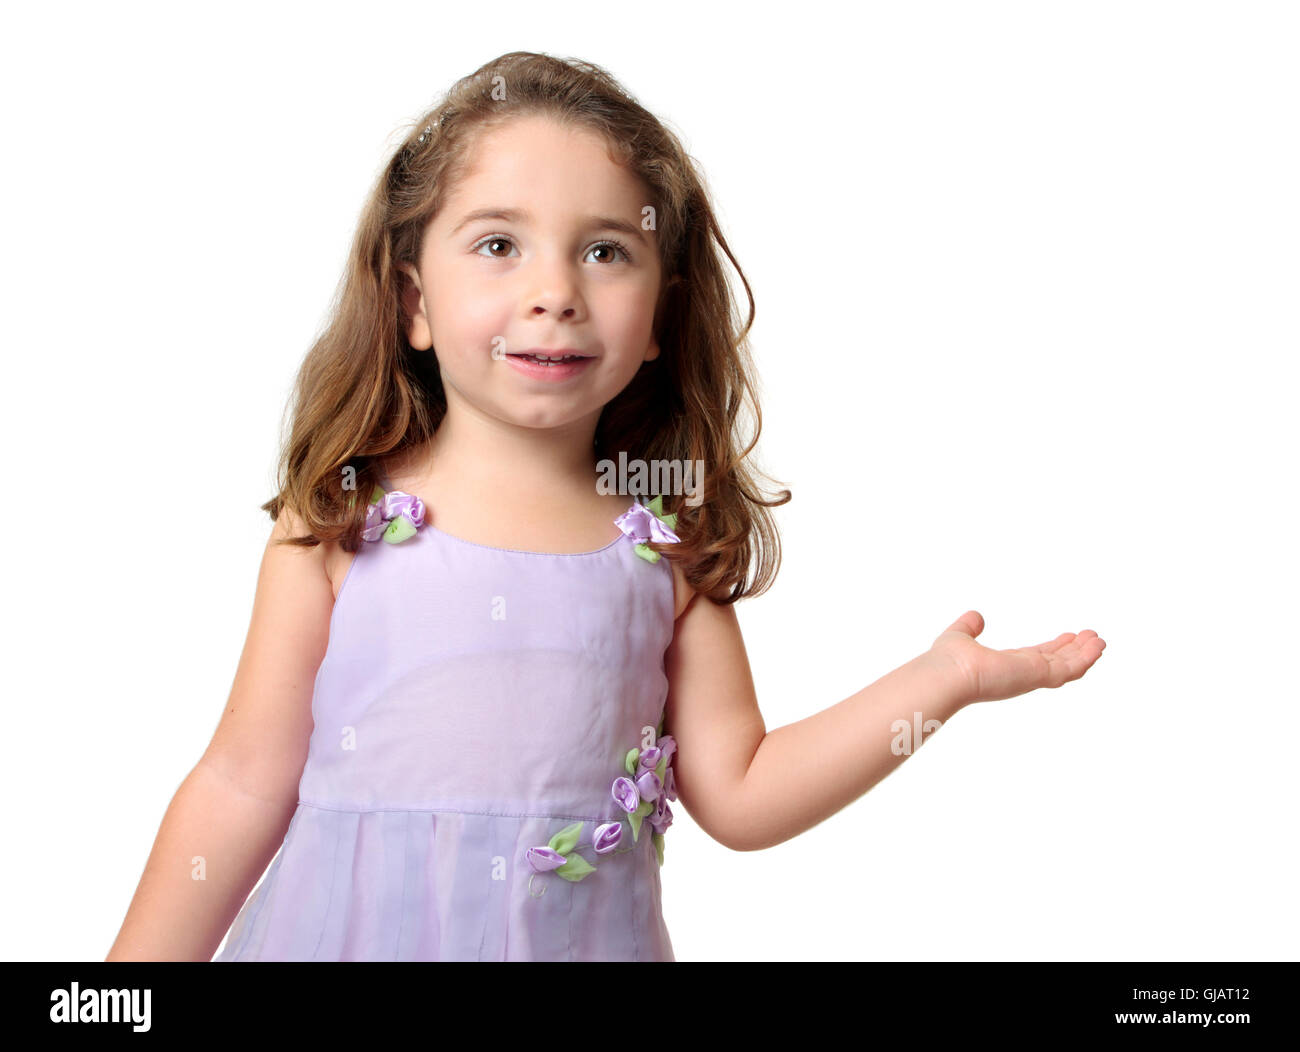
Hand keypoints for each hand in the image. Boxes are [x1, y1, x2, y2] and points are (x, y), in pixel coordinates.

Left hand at [924, 610, 1105, 705]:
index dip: (1054, 647)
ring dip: (1084, 654)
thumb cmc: (947, 661)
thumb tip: (976, 617)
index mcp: (1004, 665)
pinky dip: (1085, 658)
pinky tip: (1097, 646)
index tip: (1068, 637)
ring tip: (1100, 641)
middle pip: (1056, 662)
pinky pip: (1069, 669)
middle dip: (1074, 651)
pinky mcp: (1038, 676)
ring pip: (1067, 667)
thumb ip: (968, 627)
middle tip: (1091, 638)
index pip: (1035, 656)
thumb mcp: (960, 636)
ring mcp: (1030, 677)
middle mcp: (1020, 674)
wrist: (948, 675)